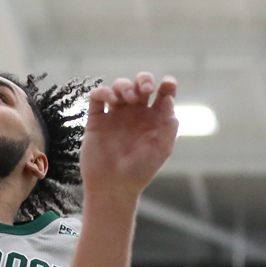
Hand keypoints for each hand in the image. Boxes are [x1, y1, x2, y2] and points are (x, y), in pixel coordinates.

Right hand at [80, 73, 178, 203]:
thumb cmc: (141, 171)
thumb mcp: (162, 148)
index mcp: (153, 119)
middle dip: (143, 80)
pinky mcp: (96, 119)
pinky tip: (111, 100)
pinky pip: (97, 97)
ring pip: (119, 86)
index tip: (167, 85)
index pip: (162, 94)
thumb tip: (167, 100)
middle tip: (145, 90)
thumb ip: (168, 124)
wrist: (114, 186)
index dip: (167, 85)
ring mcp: (115, 115)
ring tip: (128, 99)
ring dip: (124, 86)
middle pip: (140, 85)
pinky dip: (103, 91)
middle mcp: (135, 114)